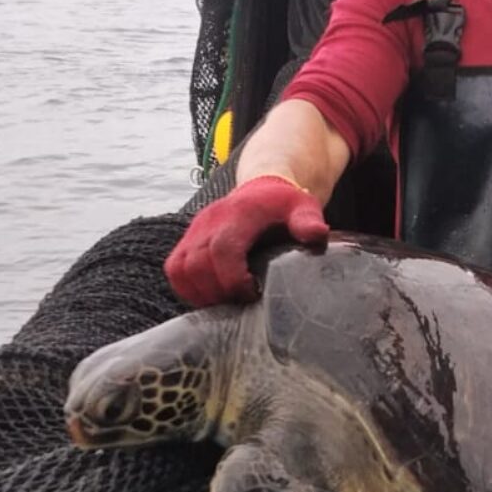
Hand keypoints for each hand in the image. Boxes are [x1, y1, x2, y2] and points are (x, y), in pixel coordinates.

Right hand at [165, 176, 328, 305]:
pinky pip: (174, 269)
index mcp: (238, 214)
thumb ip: (308, 221)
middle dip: (217, 292)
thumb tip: (316, 235)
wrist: (261, 189)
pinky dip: (188, 288)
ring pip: (180, 269)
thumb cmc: (283, 204)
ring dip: (200, 293)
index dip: (232, 278)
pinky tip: (212, 296)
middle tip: (242, 303)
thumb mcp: (303, 207)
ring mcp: (195, 231)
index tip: (252, 293)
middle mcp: (210, 221)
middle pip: (196, 264)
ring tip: (227, 302)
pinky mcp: (187, 240)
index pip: (222, 248)